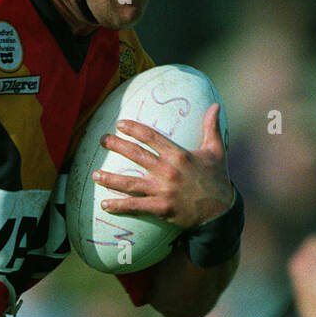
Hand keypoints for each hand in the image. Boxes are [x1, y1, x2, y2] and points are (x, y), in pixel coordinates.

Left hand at [94, 102, 232, 229]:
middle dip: (116, 146)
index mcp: (179, 155)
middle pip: (137, 155)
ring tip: (94, 175)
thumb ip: (212, 127)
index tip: (120, 124)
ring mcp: (163, 191)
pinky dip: (119, 206)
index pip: (152, 137)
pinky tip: (105, 205)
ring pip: (131, 183)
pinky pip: (136, 206)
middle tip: (101, 139)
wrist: (221, 211)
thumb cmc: (217, 179)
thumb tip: (215, 105)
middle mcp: (168, 171)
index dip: (134, 129)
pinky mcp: (161, 208)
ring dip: (110, 179)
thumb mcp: (217, 151)